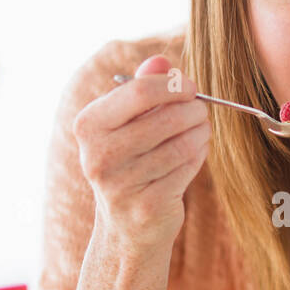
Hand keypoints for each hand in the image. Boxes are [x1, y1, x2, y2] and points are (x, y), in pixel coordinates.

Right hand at [72, 55, 209, 254]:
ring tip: (201, 130)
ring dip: (200, 132)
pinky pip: (187, 168)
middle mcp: (98, 155)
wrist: (125, 227)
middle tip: (202, 110)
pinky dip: (199, 155)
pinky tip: (197, 150)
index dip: (173, 86)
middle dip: (193, 110)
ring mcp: (121, 185)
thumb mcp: (127, 123)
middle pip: (166, 118)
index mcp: (88, 126)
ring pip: (181, 144)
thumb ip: (142, 89)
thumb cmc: (129, 162)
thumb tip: (161, 61)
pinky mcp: (147, 206)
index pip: (139, 91)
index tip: (191, 88)